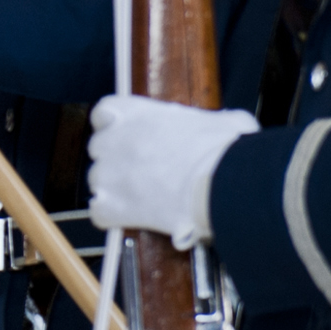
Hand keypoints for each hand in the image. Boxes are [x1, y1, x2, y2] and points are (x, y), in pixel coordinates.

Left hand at [87, 95, 259, 246]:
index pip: (105, 111)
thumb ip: (216, 120)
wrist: (221, 185)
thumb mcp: (225, 122)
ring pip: (98, 181)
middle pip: (99, 148)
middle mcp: (116, 140)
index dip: (113, 124)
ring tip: (140, 197)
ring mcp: (110, 174)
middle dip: (116, 159)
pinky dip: (110, 217)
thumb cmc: (223, 151)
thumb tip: (232, 125)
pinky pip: (98, 212)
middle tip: (141, 171)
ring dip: (113, 188)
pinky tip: (129, 218)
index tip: (125, 134)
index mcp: (137, 114)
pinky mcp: (113, 206)